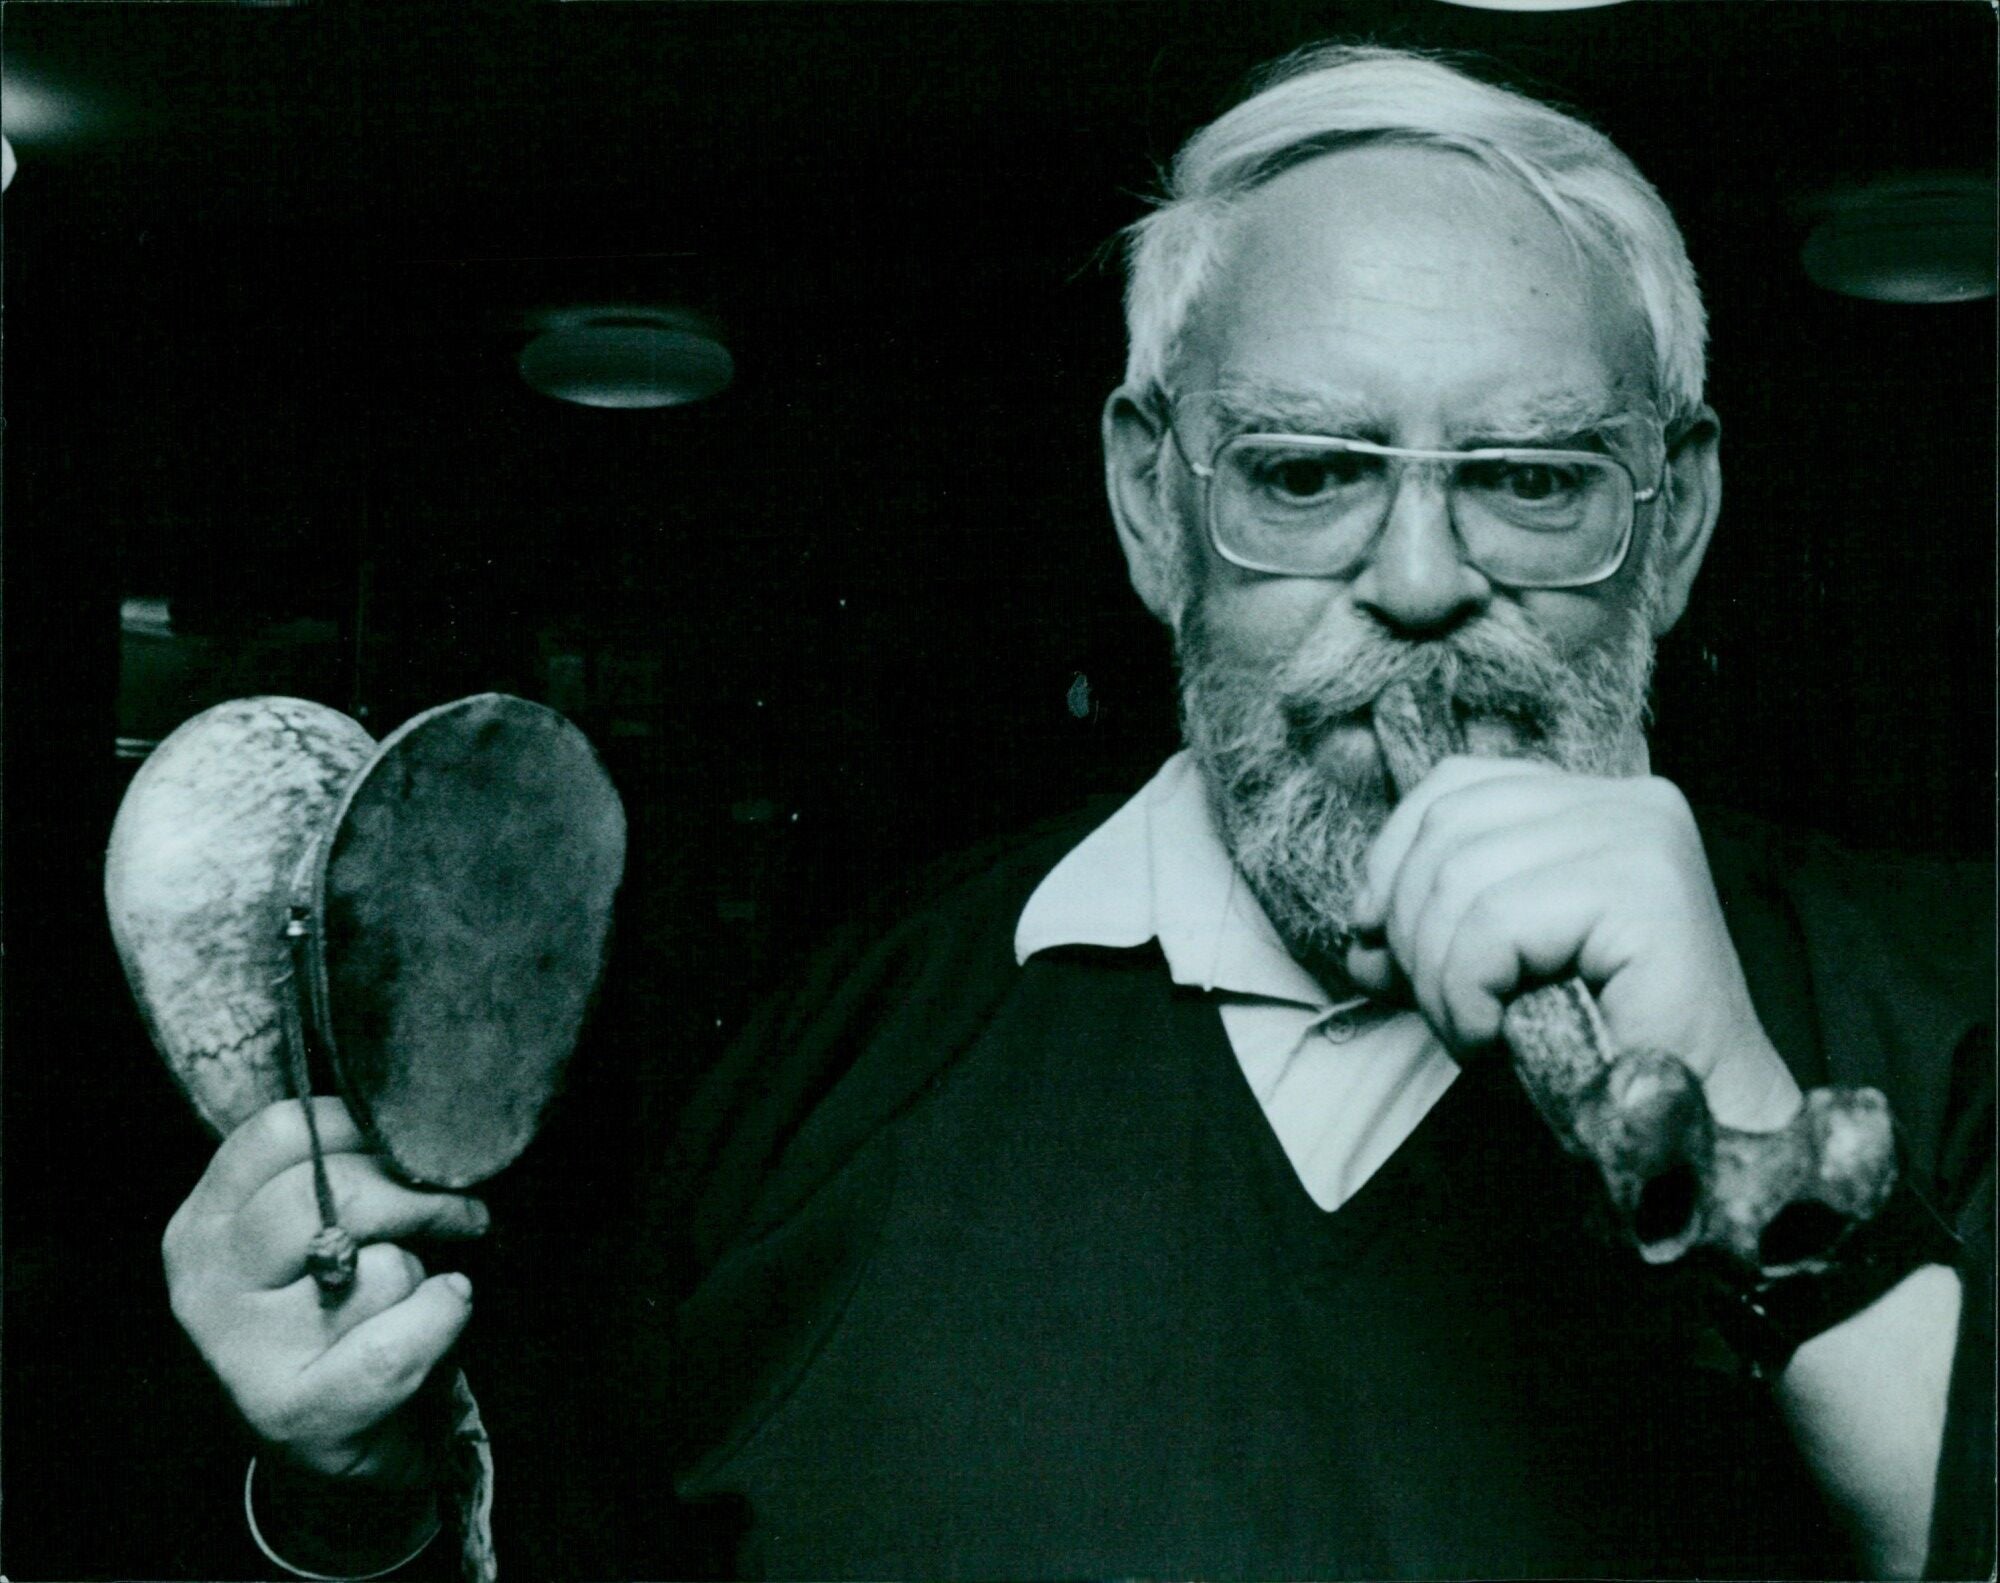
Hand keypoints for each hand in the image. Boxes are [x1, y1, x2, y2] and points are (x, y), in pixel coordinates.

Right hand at [162, 1097, 488, 1483]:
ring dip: (424, 1275)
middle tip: (463, 1214)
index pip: (282, 1131)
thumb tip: (408, 1113)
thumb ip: (336, 1174)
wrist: (335, 1449)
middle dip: (420, 1197)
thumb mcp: (315, 1236)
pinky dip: (443, 1320)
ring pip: (380, 1265)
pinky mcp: (297, 1413)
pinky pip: (401, 1340)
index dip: (363, 1126)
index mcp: (205, 1224)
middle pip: (334, 1191)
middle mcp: (208, 1284)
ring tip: (410, 1301)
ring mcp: (244, 1352)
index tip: (409, 1146)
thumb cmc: (337, 1317)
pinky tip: (441, 1319)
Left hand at [1344, 757, 1802, 1131]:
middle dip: (1411, 930)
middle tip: (1440, 1010)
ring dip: (1441, 977)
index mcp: (1595, 802)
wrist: (1701, 1127)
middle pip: (1448, 829)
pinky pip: (1495, 924)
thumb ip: (1436, 923)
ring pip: (1462, 879)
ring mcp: (1641, 837)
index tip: (1373, 938)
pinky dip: (1470, 992)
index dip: (1392, 861)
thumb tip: (1360, 928)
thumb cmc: (1600, 1049)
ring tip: (1476, 1032)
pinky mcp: (1643, 889)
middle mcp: (1627, 801)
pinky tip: (1498, 1036)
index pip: (1455, 787)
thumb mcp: (1500, 964)